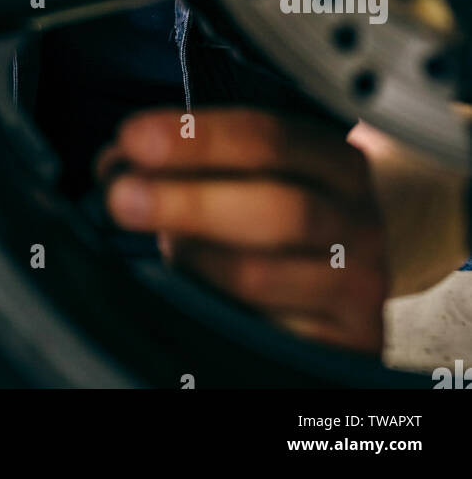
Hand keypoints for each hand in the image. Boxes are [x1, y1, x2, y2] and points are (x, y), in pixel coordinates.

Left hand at [95, 106, 389, 353]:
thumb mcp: (268, 168)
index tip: (134, 138)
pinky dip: (210, 306)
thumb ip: (201, 159)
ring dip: (190, 257)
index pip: (270, 139)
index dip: (197, 138)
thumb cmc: (294, 207)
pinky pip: (259, 329)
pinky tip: (184, 290)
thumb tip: (118, 164)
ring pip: (259, 276)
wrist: (366, 270)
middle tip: (122, 197)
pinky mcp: (339, 346)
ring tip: (156, 243)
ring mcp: (354, 288)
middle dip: (188, 201)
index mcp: (338, 162)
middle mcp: (357, 223)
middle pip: (275, 210)